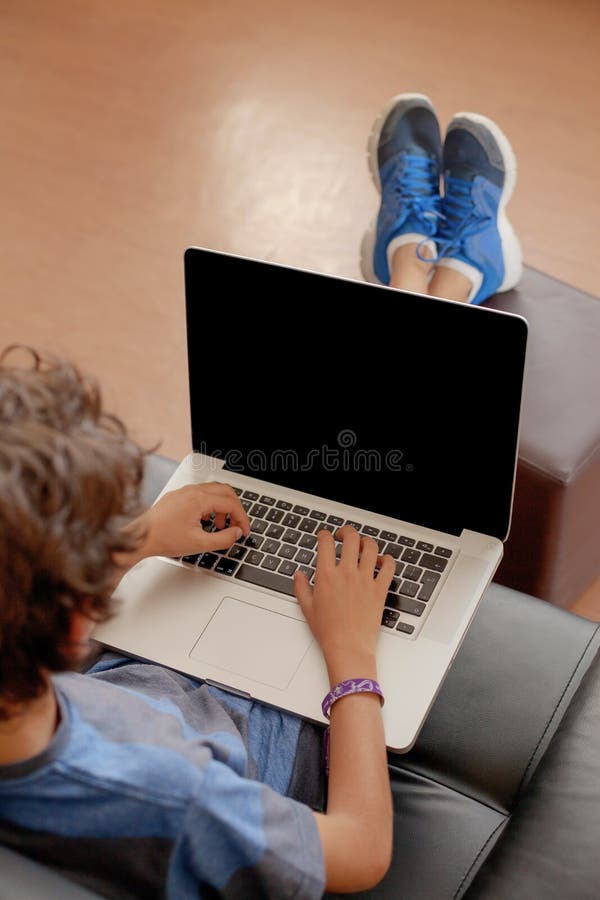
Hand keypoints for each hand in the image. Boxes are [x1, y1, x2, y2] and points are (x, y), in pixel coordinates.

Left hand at [131, 482, 250, 560]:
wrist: (140, 537)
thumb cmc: (163, 538)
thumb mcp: (199, 544)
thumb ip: (223, 539)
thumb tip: (236, 533)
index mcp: (199, 499)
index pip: (231, 503)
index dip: (242, 518)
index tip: (243, 531)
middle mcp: (191, 491)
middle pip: (225, 491)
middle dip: (235, 509)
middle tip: (237, 525)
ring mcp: (183, 491)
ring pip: (213, 491)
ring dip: (222, 507)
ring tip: (219, 526)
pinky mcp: (177, 496)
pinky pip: (200, 494)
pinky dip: (210, 505)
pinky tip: (205, 521)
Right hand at [294, 526, 394, 677]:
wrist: (348, 647)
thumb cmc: (328, 631)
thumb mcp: (307, 608)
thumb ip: (301, 587)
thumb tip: (298, 574)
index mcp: (327, 576)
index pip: (326, 543)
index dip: (325, 534)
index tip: (325, 536)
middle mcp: (346, 573)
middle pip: (351, 538)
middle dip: (347, 531)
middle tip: (345, 534)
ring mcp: (365, 580)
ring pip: (371, 547)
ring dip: (367, 541)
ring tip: (363, 545)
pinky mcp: (379, 589)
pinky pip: (388, 567)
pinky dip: (387, 560)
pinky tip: (382, 561)